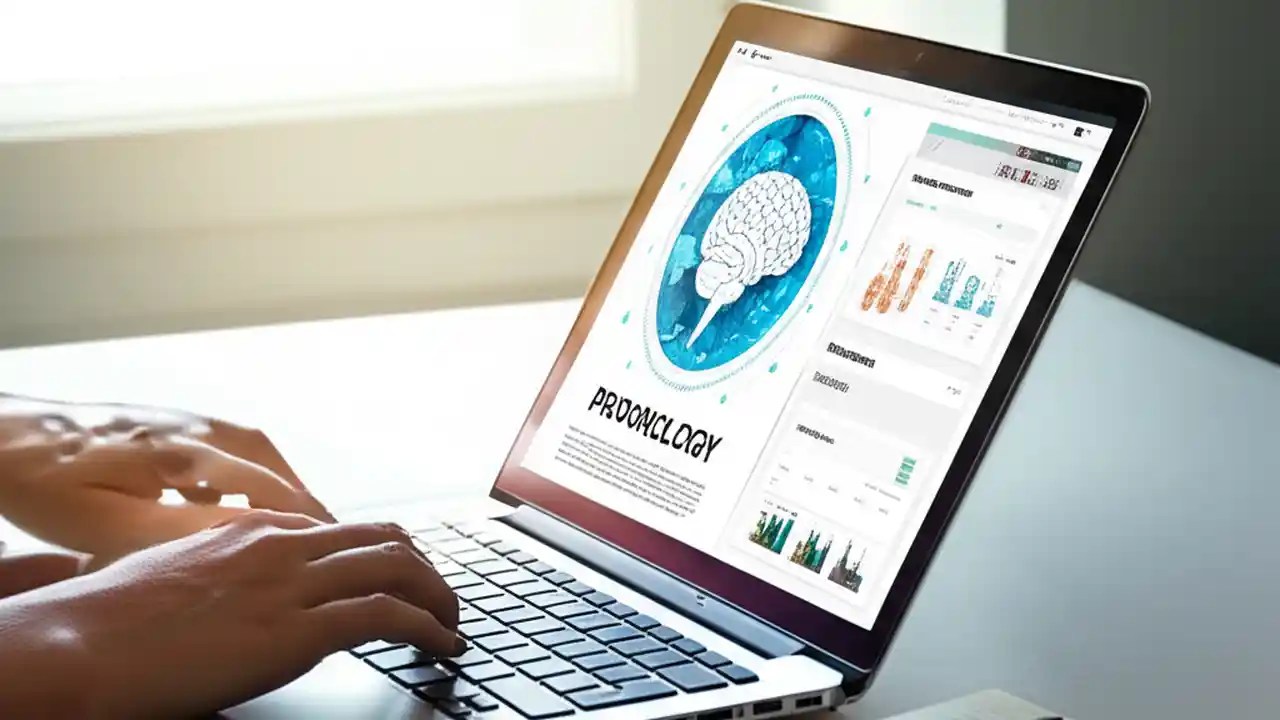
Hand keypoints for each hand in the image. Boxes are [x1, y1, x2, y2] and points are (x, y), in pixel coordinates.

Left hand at [0, 394, 333, 561]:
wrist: (1, 438)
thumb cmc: (42, 486)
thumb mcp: (107, 523)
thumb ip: (181, 530)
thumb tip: (245, 537)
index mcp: (182, 455)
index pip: (267, 489)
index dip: (305, 519)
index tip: (332, 544)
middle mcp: (190, 430)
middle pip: (269, 462)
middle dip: (304, 499)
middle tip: (331, 532)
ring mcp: (176, 421)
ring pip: (250, 449)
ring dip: (278, 482)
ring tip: (295, 518)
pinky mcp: (160, 423)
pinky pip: (223, 445)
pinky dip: (244, 473)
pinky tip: (231, 502)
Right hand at [0, 511, 461, 718]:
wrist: (79, 648)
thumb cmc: (110, 624)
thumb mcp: (178, 581)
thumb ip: (224, 581)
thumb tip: (240, 607)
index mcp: (253, 534)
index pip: (342, 530)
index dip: (382, 552)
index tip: (400, 573)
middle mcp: (282, 547)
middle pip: (383, 540)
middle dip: (422, 567)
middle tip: (440, 596)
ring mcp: (293, 585)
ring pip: (398, 568)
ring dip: (438, 594)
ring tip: (452, 620)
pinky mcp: (299, 631)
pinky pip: (389, 616)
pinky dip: (429, 627)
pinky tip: (442, 643)